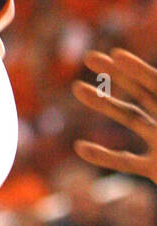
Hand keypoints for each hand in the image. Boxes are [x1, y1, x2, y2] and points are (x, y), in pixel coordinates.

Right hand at [72, 49, 156, 184]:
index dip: (138, 71)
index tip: (115, 55)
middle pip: (141, 93)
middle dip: (116, 74)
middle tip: (90, 57)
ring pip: (129, 119)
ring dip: (103, 104)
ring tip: (78, 88)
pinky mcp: (156, 169)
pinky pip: (126, 160)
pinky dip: (104, 156)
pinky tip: (81, 148)